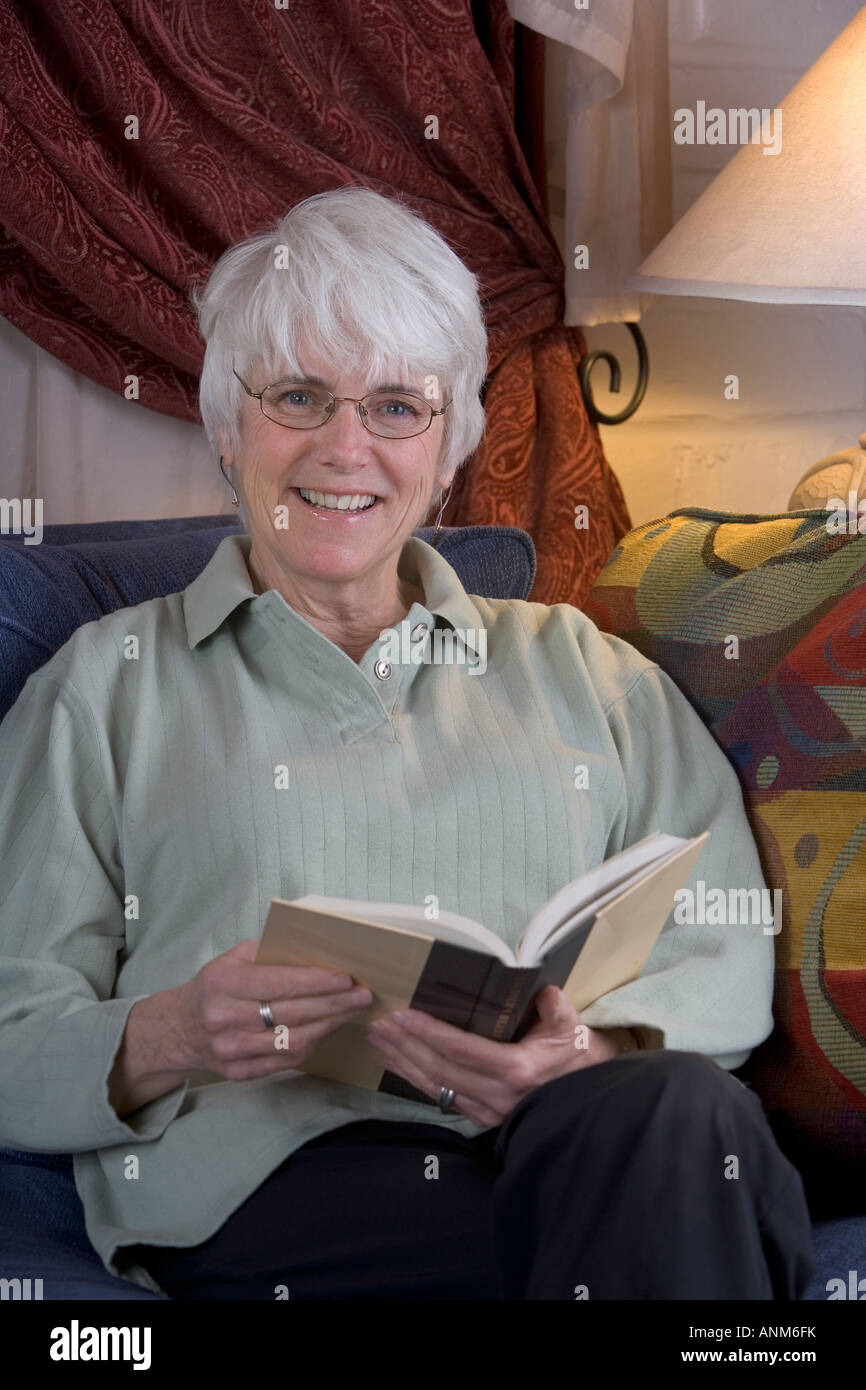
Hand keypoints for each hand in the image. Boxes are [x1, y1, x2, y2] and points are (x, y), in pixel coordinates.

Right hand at [174, 939, 373, 1080]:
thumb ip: (267, 954)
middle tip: (362, 995)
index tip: (345, 978)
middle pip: (291, 1013)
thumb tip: (315, 953)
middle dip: (333, 1003)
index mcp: (221, 984)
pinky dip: (312, 1044)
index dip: (315, 982)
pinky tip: (328, 1029)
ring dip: (329, 1025)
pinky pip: (286, 1060)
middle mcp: (224, 1019)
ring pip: (293, 1040)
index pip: (277, 983)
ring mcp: (231, 1050)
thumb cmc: (215, 987)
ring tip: (351, 1011)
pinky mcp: (239, 1073)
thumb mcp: (231, 960)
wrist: (179, 1029)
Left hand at [365, 985, 636, 1127]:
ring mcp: (489, 1111)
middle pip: (440, 1069)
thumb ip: (558, 1010)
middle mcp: (499, 1095)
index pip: (463, 1050)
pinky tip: (398, 1063)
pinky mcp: (484, 1117)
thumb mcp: (575, 1029)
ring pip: (436, 1087)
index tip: (403, 1015)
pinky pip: (442, 1097)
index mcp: (518, 1070)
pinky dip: (416, 1079)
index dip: (430, 1033)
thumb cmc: (581, 1057)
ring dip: (403, 1062)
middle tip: (378, 1022)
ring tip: (378, 1039)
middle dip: (405, 1045)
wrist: (593, 1098)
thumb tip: (544, 993)